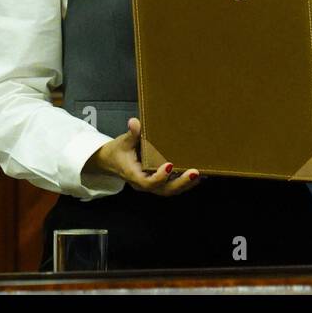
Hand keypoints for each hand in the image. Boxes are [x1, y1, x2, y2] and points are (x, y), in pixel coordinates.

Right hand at [83, 117, 201, 195]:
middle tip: (194, 173)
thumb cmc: (118, 152)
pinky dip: (185, 182)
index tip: (169, 165)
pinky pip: (172, 185)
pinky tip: (198, 175)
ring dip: (186, 183)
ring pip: (170, 189)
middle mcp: (144, 183)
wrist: (111, 162)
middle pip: (164, 189)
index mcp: (134, 175)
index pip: (148, 182)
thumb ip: (131, 133)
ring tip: (200, 173)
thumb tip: (134, 122)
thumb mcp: (123, 142)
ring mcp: (152, 185)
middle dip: (181, 182)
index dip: (160, 176)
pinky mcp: (158, 182)